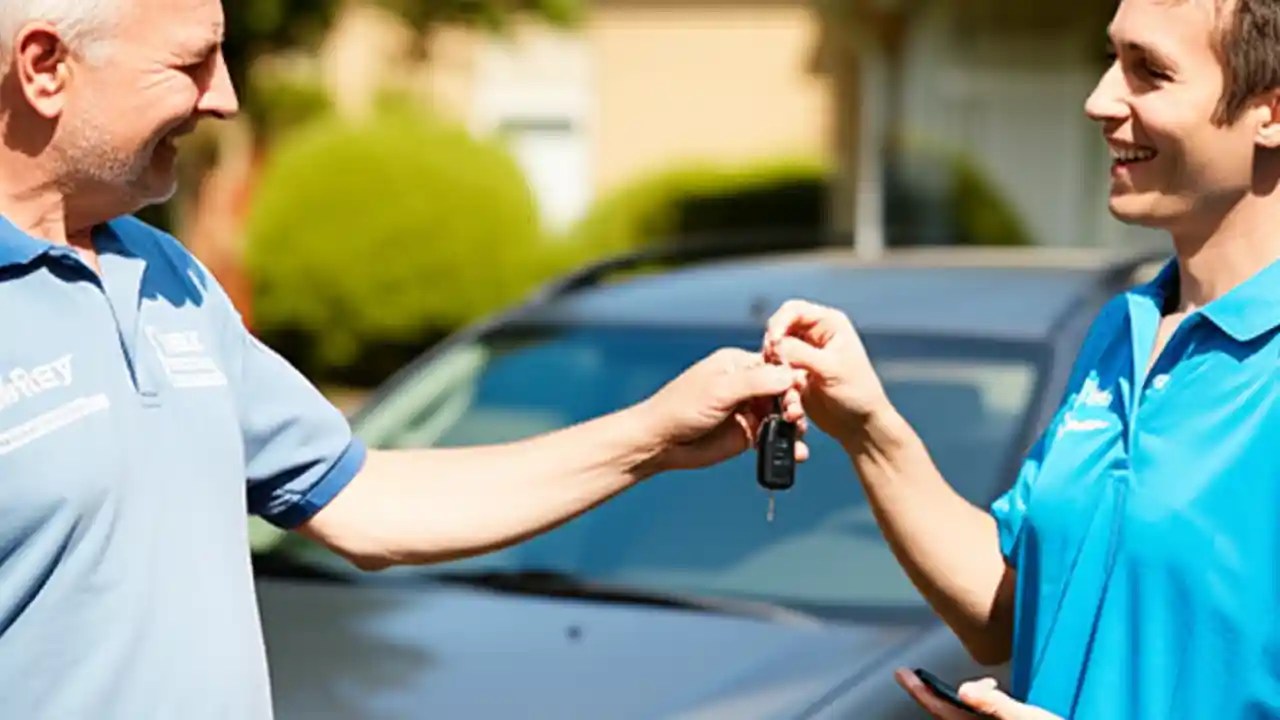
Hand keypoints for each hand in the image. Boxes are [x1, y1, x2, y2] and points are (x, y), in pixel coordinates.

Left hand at [640, 348, 807, 471]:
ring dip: (794, 425)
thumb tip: (792, 373)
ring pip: (782, 414)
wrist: (661, 443)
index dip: (791, 379)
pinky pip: (774, 436)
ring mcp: (748, 410)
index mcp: (738, 364)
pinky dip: (786, 444)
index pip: (776, 365)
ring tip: (795, 436)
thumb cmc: (682, 408)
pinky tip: (796, 454)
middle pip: (784, 390)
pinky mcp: (747, 434)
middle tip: (793, 418)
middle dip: (794, 404)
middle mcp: (746, 385)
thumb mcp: (720, 390)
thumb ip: (756, 381)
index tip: (795, 395)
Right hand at [762, 299, 891, 445]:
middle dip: (774, 350)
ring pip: (774, 354)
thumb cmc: (856, 392)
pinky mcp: (795, 375)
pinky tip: (792, 406)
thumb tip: (774, 344)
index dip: (778, 323)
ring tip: (789, 392)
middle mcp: (814, 335)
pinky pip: (776, 376)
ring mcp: (803, 355)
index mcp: (829, 324)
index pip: (793, 310)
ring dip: (775, 373)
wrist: (859, 425)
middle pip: (778, 330)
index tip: (772, 343)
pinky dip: (779, 389)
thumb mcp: (830, 369)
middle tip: (774, 367)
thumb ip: (800, 352)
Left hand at [894, 669, 1062, 719]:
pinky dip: (981, 702)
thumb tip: (963, 689)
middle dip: (933, 693)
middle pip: (948, 713)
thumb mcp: (1029, 719)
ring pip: (964, 715)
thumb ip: (996, 705)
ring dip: (960, 697)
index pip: (942, 710)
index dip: (920, 691)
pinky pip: (981, 716)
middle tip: (913, 676)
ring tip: (976, 683)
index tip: (901, 673)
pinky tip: (997, 690)